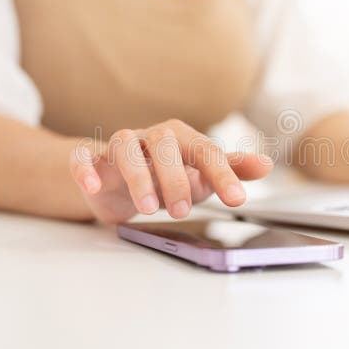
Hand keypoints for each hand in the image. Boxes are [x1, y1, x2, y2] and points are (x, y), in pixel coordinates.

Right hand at [69, 119, 272, 223]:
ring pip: (125, 147)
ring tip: (150, 208)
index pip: (205, 151)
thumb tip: (264, 165)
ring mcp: (119, 146)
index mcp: (181, 138)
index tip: (237, 200)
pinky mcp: (91, 159)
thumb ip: (229, 170)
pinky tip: (94, 185)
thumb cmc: (163, 174)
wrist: (115, 179)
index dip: (223, 174)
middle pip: (164, 143)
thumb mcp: (199, 174)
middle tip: (183, 211)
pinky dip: (86, 168)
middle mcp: (150, 137)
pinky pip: (84, 156)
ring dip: (138, 176)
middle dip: (176, 177)